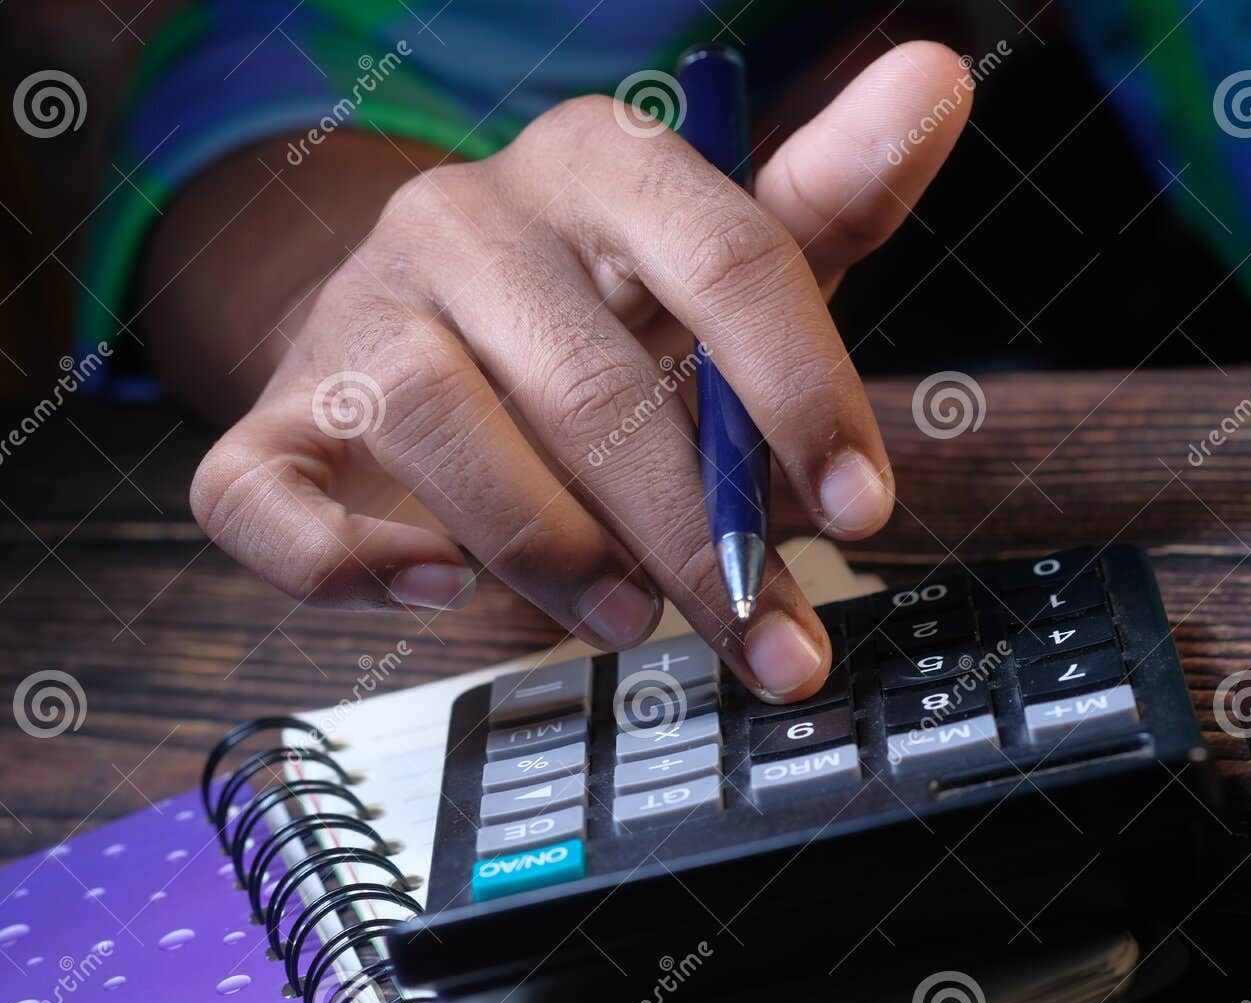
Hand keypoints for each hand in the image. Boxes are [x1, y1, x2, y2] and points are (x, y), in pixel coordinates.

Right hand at [166, 43, 970, 701]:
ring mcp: (354, 315)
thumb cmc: (608, 318)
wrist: (429, 338)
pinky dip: (349, 561)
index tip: (866, 510)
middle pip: (594, 383)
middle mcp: (462, 219)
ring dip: (552, 553)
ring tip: (629, 621)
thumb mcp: (724, 262)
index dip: (803, 394)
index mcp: (594, 163)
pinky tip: (438, 590)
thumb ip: (826, 198)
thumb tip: (941, 82)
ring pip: (437, 429)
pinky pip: (268, 498)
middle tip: (759, 631)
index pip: (724, 255)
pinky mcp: (269, 420)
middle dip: (695, 538)